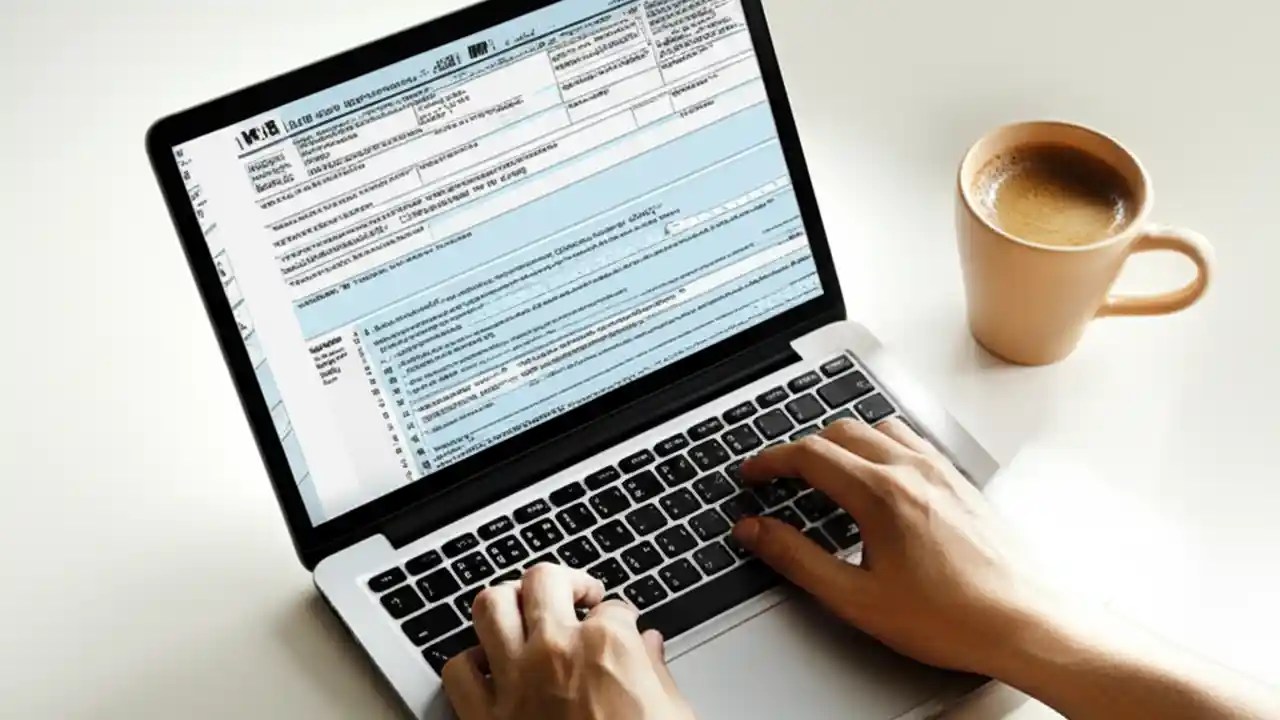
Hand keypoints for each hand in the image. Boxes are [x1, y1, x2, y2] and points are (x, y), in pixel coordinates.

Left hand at [442, 563, 695, 719]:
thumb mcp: (673, 716)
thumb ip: (656, 675)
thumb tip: (650, 649)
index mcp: (608, 646)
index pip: (613, 606)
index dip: (619, 615)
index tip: (622, 627)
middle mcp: (554, 652)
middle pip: (544, 580)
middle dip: (562, 582)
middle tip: (575, 596)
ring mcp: (513, 682)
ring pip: (490, 606)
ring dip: (508, 604)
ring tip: (525, 612)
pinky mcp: (483, 719)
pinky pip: (458, 670)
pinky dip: (470, 662)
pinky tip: (490, 667)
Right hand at [733, 418, 1048, 677]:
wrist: (1023, 623)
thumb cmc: (951, 618)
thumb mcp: (856, 598)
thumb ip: (797, 559)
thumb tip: (756, 531)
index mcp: (880, 494)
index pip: (809, 455)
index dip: (770, 461)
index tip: (752, 474)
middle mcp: (911, 471)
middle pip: (839, 432)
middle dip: (800, 449)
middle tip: (779, 476)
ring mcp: (940, 472)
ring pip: (877, 429)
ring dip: (842, 441)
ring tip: (823, 470)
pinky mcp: (960, 482)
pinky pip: (911, 441)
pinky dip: (880, 445)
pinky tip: (878, 474)